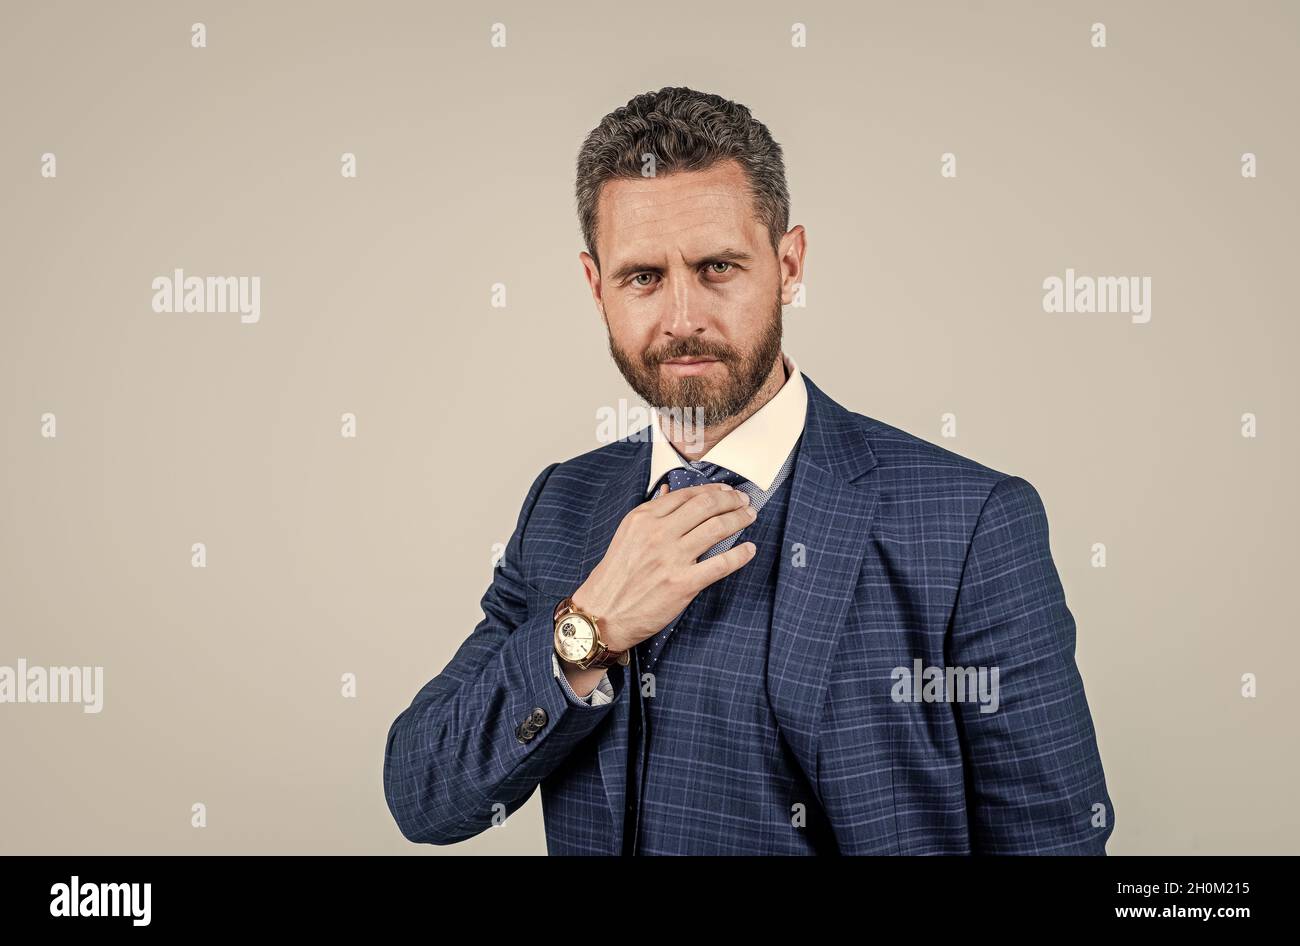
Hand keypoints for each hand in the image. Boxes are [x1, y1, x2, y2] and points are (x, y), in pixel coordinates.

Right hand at [572, 482, 757, 652]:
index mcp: (643, 518)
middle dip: (731, 500)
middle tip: (744, 501)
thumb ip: (651, 514)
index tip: (727, 491)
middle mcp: (658, 533)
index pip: (687, 494)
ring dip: (739, 519)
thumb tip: (670, 493)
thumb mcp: (627, 535)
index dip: (713, 490)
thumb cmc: (615, 577)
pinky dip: (740, 554)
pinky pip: (721, 563)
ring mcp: (671, 558)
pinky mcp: (682, 584)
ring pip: (717, 528)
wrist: (603, 614)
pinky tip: (749, 549)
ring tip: (749, 517)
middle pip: (706, 506)